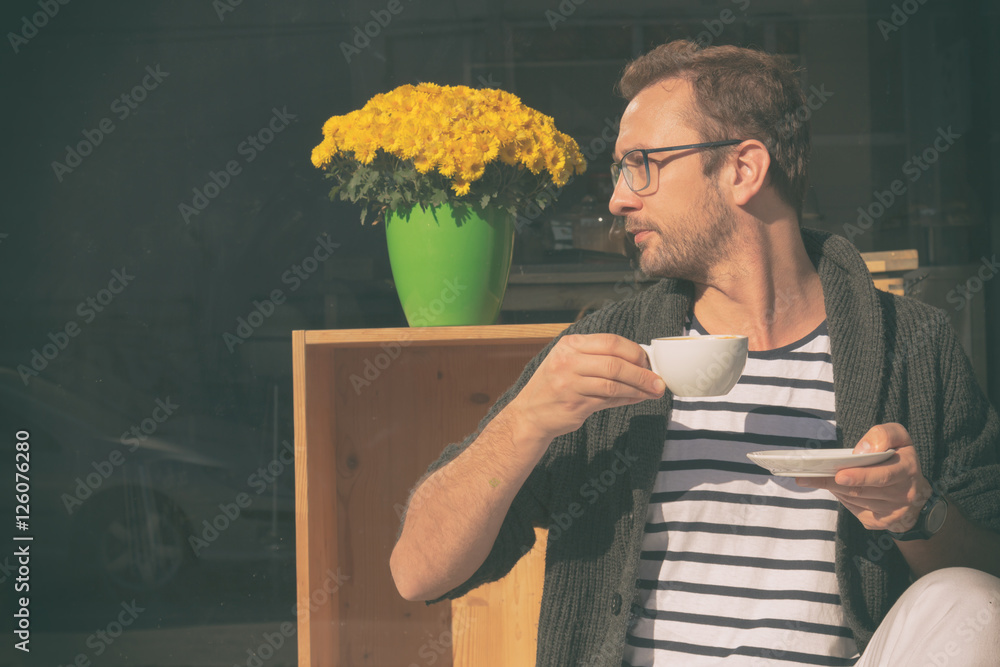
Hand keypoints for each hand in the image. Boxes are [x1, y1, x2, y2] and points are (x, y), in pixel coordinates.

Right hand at [508, 333, 664, 442]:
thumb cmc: (555, 386)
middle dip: (642, 373)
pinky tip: (636, 399)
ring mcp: (569, 383)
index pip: (610, 342)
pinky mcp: (574, 404)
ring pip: (614, 383)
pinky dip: (626, 399)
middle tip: (658, 381)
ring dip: (638, 389)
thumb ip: (598, 359)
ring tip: (653, 392)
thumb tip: (639, 362)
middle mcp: (567, 361)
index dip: (634, 352)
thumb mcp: (569, 362)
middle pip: (615, 363)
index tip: (648, 362)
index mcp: (569, 345)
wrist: (530, 414)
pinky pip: (608, 400)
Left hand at [796, 423, 931, 532]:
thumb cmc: (899, 457)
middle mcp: (904, 495)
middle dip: (832, 483)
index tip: (839, 474)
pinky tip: (834, 487)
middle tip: (806, 477)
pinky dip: (841, 497)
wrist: (915, 491)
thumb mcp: (898, 437)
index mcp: (908, 470)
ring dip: (833, 488)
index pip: (883, 475)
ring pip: (855, 499)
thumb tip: (862, 451)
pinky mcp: (880, 522)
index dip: (860, 476)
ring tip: (812, 477)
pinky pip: (855, 509)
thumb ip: (883, 435)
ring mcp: (892, 512)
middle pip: (862, 490)